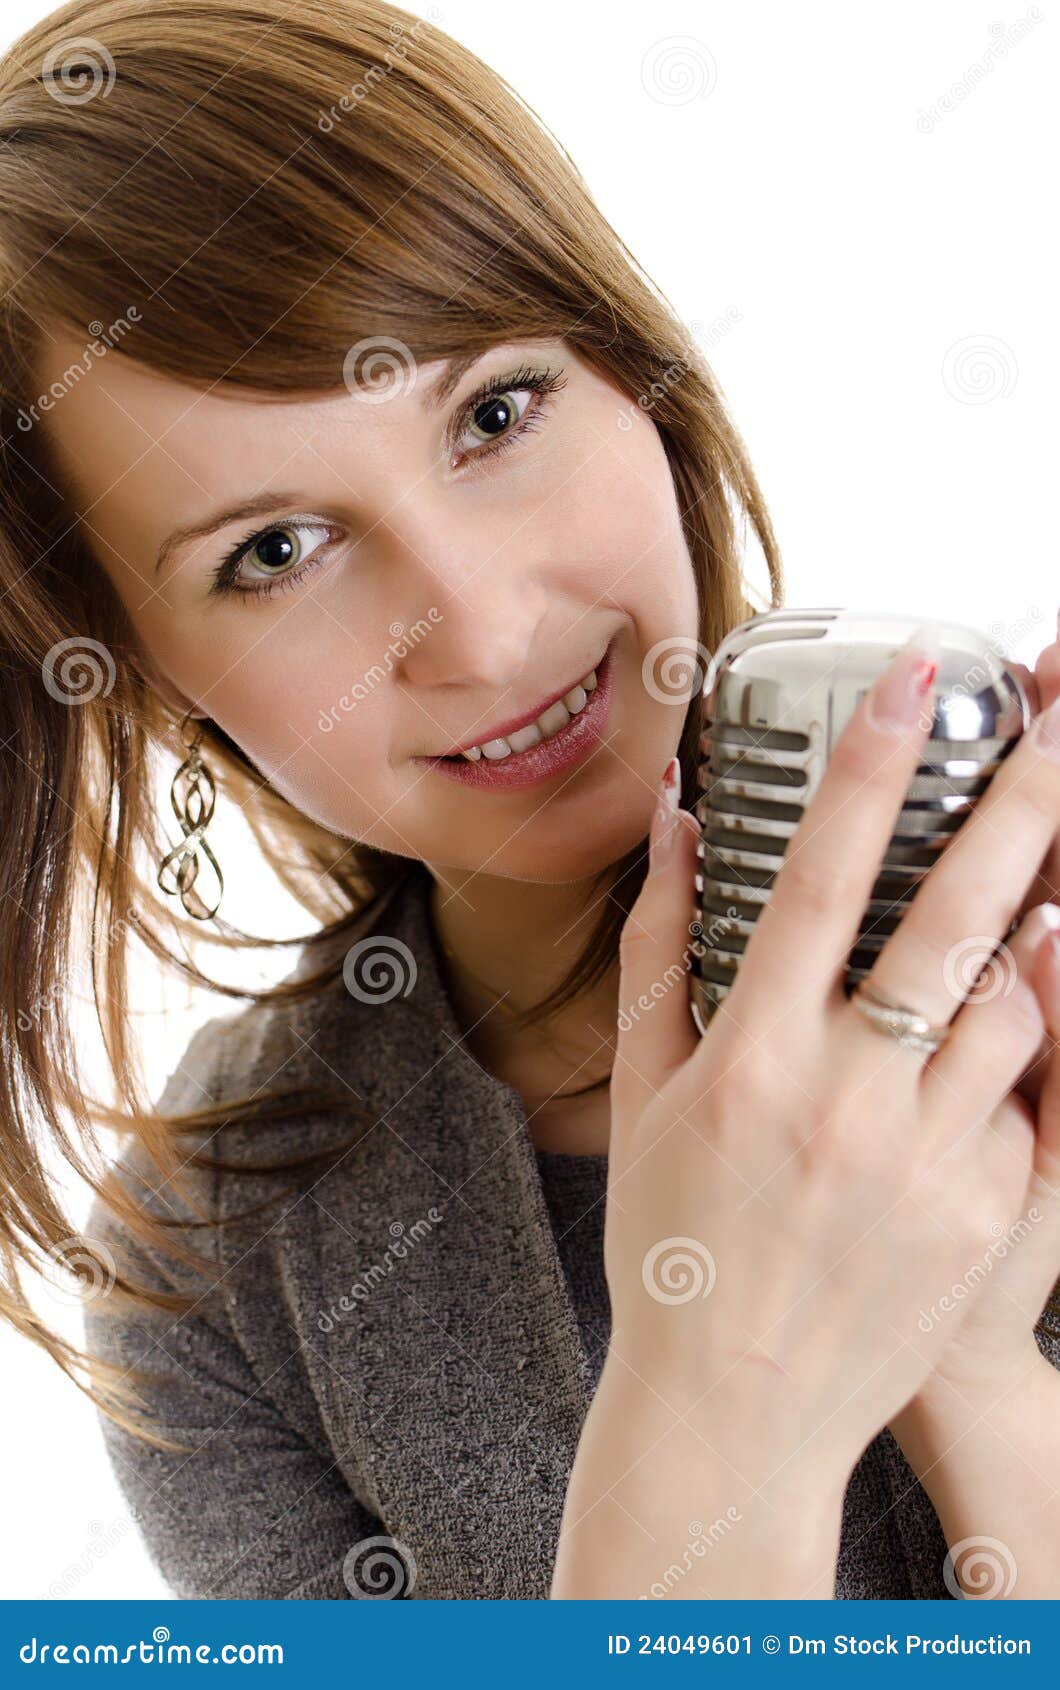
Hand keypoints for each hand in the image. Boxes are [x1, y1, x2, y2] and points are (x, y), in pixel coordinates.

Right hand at [605, 629, 1059, 1488]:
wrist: (734, 1409)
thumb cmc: (670, 1239)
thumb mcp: (642, 1093)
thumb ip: (660, 948)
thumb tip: (680, 826)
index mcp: (752, 1055)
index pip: (821, 875)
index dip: (869, 764)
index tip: (913, 677)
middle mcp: (846, 1097)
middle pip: (955, 917)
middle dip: (1022, 801)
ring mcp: (928, 1158)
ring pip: (1018, 1003)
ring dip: (1030, 934)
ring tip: (1028, 891)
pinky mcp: (988, 1213)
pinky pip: (1031, 1097)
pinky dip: (1019, 1053)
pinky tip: (985, 1049)